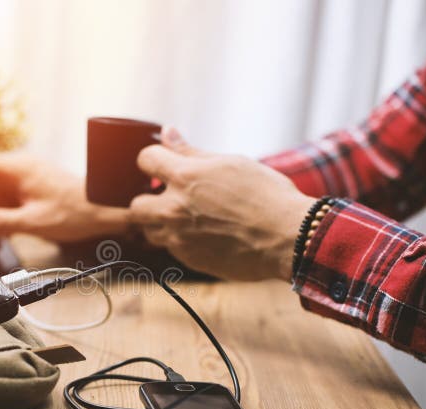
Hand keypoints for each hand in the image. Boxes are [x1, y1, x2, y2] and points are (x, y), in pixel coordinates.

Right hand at [0, 152, 129, 241]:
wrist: (110, 208)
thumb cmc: (79, 211)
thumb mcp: (37, 222)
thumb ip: (0, 223)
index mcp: (16, 168)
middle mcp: (16, 169)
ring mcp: (22, 179)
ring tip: (22, 225)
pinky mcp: (27, 190)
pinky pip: (4, 201)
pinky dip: (3, 216)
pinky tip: (20, 226)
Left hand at [130, 127, 314, 280]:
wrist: (289, 238)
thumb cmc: (266, 195)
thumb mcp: (230, 163)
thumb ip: (190, 151)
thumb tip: (167, 132)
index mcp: (185, 177)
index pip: (145, 159)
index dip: (154, 159)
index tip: (165, 164)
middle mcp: (174, 209)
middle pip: (136, 204)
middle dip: (149, 199)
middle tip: (171, 197)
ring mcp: (179, 238)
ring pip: (150, 230)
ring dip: (161, 223)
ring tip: (189, 219)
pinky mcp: (188, 260)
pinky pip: (171, 249)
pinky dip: (181, 241)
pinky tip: (206, 235)